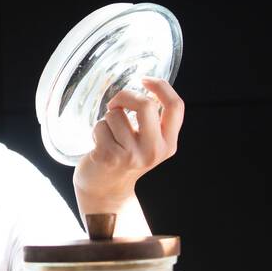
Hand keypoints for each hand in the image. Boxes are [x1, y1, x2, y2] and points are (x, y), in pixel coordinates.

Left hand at [72, 76, 183, 209]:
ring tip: (108, 136)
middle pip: (145, 105)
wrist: (106, 191)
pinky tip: (99, 145)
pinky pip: (100, 126)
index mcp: (167, 144)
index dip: (161, 87)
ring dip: (107, 119)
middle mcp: (153, 150)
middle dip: (125, 96)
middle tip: (116, 104)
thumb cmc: (125, 159)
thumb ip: (153, 121)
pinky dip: (96, 131)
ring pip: (116, 115)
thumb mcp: (148, 143)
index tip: (145, 80)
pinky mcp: (109, 156)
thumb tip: (146, 87)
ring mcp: (131, 155)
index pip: (176, 107)